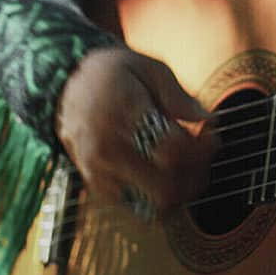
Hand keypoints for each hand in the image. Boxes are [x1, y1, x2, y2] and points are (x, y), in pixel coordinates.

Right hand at [56, 46, 217, 218]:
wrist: (64, 83)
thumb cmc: (112, 72)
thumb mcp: (147, 67)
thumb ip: (179, 96)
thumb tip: (209, 120)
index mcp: (121, 113)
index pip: (171, 149)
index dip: (201, 147)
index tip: (211, 134)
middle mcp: (106, 148)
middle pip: (165, 185)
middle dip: (196, 173)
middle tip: (205, 153)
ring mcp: (99, 171)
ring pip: (154, 204)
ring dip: (182, 189)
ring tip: (190, 165)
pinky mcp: (96, 185)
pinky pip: (139, 207)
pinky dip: (161, 196)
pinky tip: (168, 173)